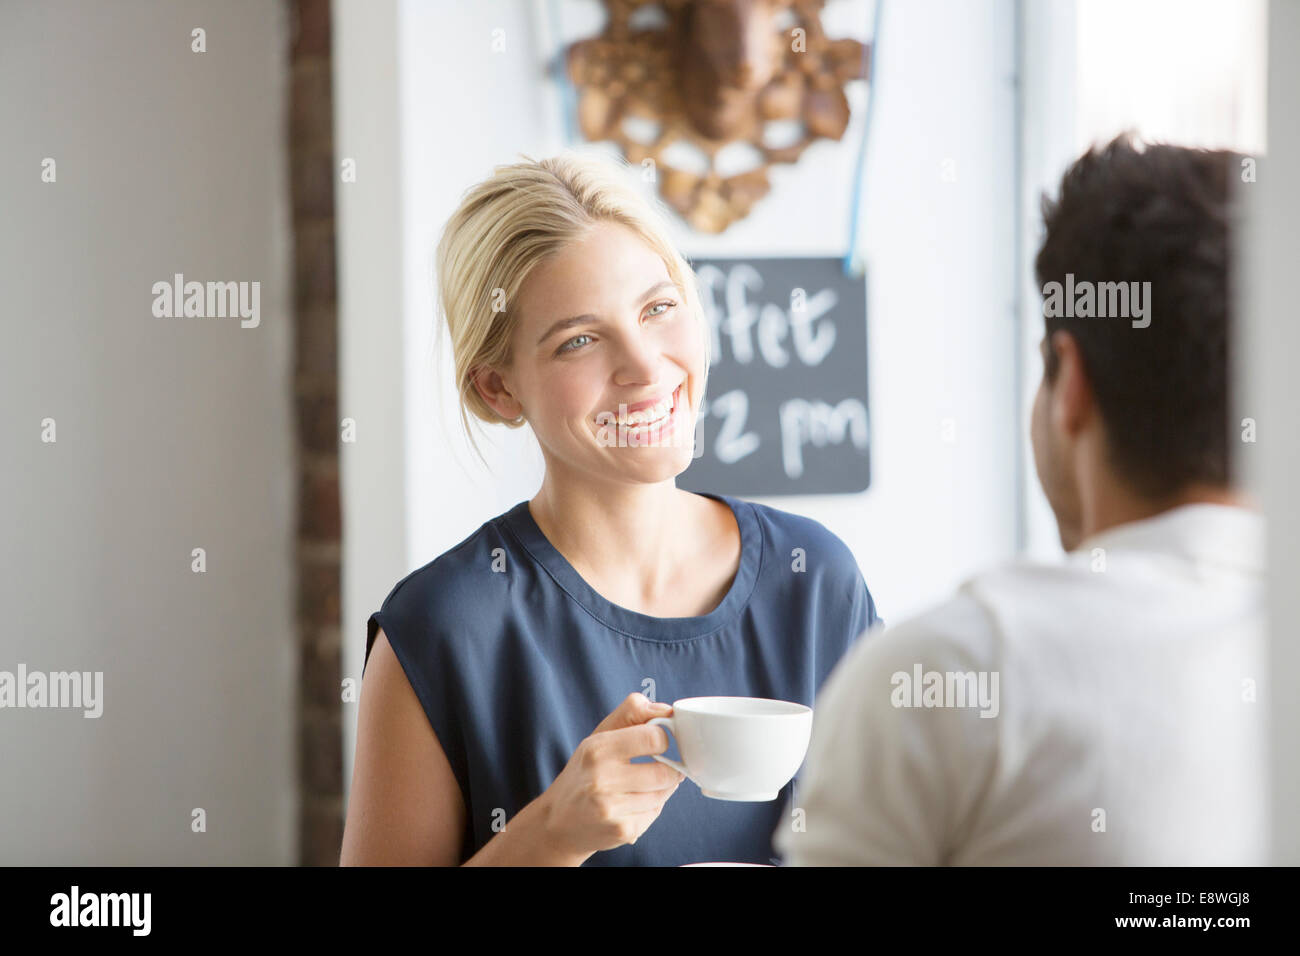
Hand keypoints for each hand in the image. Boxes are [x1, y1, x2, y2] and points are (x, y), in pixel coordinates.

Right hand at [537, 692, 684, 863]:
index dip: (664, 739)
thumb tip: (666, 710)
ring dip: (661, 789)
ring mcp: (612, 808)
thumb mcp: (599, 736)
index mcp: (597, 749)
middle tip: (660, 767)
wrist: (557, 822)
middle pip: (665, 772)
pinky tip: (631, 806)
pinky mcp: (622, 830)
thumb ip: (631, 713)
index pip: (654, 737)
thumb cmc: (585, 773)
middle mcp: (601, 779)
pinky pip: (655, 813)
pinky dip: (650, 808)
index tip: (659, 743)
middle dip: (669, 769)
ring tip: (640, 788)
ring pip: (663, 794)